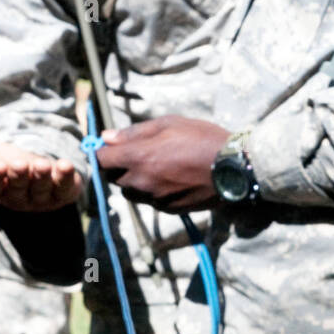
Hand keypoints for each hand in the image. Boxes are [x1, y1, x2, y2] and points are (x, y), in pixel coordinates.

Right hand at [0, 133, 83, 212]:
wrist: (33, 163)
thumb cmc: (1, 159)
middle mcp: (17, 196)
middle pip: (17, 187)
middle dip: (19, 176)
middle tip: (20, 164)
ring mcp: (41, 197)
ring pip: (41, 189)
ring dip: (43, 177)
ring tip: (44, 164)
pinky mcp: (62, 193)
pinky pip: (64, 188)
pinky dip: (66, 177)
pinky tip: (66, 165)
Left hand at [97, 115, 231, 211]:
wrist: (232, 169)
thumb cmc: (202, 139)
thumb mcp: (169, 124)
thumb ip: (134, 132)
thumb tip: (107, 137)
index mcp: (138, 157)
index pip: (101, 160)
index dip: (101, 152)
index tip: (108, 147)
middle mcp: (142, 182)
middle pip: (113, 178)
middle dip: (118, 167)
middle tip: (135, 154)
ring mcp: (154, 198)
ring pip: (131, 192)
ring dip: (133, 181)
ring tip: (154, 167)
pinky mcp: (167, 209)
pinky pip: (150, 201)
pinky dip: (152, 191)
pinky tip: (169, 179)